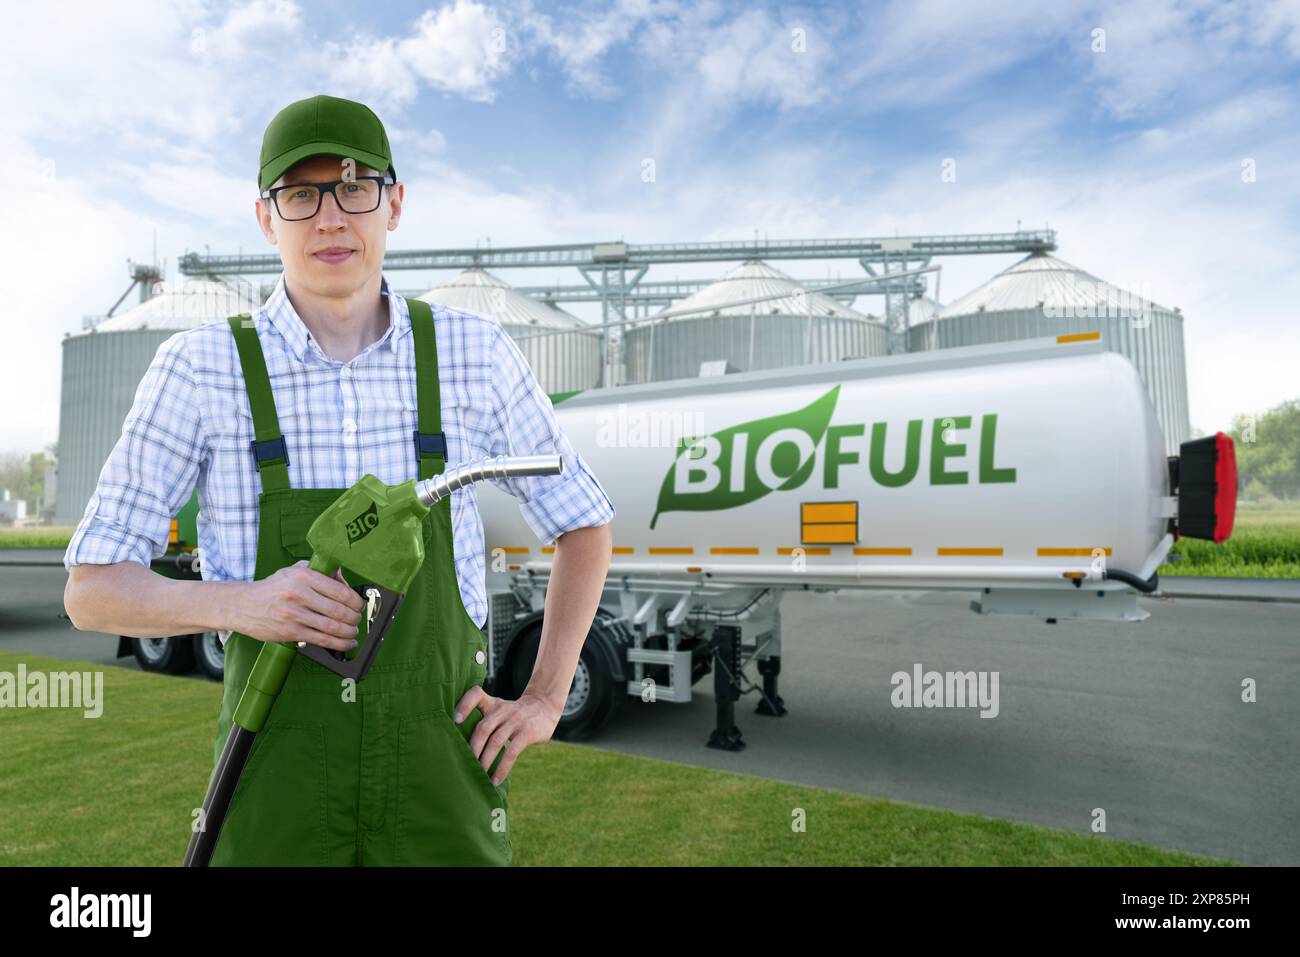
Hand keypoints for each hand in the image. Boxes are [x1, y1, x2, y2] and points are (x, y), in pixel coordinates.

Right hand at [234, 560, 363, 651]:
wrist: (243, 605)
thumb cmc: (273, 588)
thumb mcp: (294, 571)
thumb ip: (320, 572)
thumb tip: (343, 579)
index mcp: (304, 576)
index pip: (340, 590)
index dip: (355, 601)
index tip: (359, 605)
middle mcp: (299, 594)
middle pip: (339, 610)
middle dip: (354, 618)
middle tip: (357, 620)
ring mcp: (294, 614)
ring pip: (332, 627)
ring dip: (349, 633)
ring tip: (353, 633)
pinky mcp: (290, 632)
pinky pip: (321, 640)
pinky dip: (338, 644)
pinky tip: (346, 643)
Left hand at [454, 686, 562, 785]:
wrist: (544, 707)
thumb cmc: (513, 714)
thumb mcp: (499, 709)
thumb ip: (483, 721)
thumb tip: (459, 749)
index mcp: (492, 703)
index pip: (476, 694)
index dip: (464, 705)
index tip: (456, 720)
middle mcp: (502, 710)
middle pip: (483, 728)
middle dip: (472, 749)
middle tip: (464, 765)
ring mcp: (515, 721)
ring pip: (496, 742)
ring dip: (485, 761)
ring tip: (478, 776)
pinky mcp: (527, 732)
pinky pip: (512, 752)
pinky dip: (502, 768)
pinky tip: (496, 780)